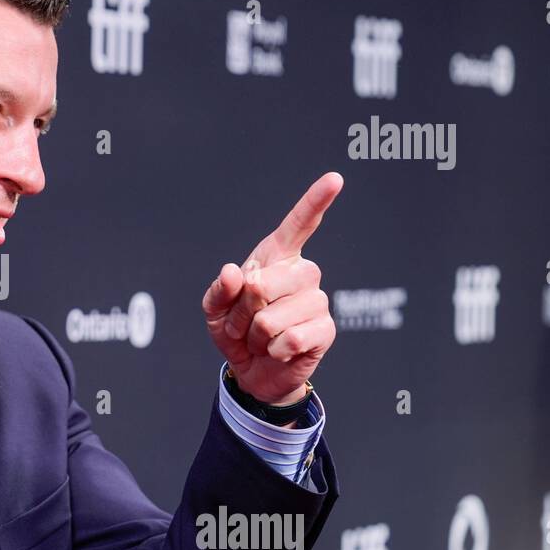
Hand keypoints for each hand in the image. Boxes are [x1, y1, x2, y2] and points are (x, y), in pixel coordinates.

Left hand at [201, 172, 342, 403]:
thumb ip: (220, 290)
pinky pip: (290, 339)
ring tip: (262, 338)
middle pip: (262, 285)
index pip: (298, 225)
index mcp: (276, 258)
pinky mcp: (325, 329)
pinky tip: (278, 351)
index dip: (316, 201)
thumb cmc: (235, 331)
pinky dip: (273, 351)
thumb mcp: (214, 310)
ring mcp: (317, 300)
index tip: (335, 179)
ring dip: (256, 336)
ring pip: (271, 318)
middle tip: (246, 323)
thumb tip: (235, 272)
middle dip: (241, 313)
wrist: (253, 370)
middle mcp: (303, 273)